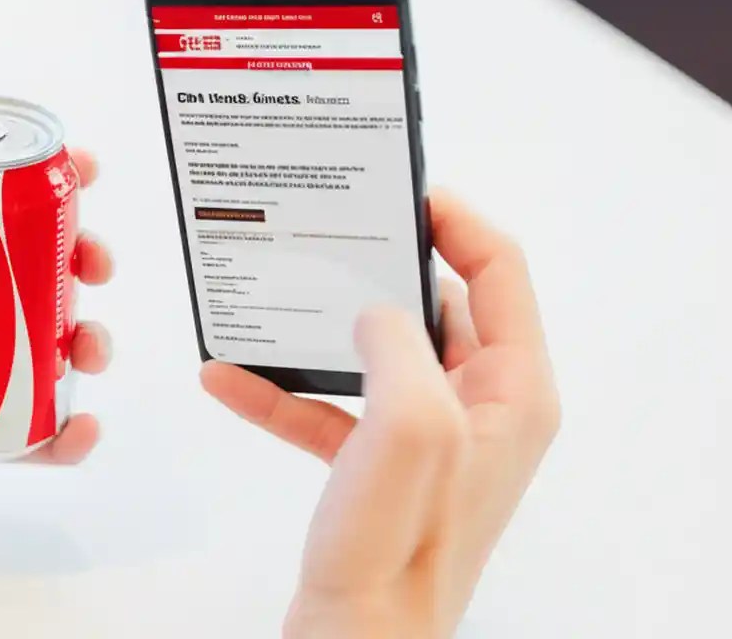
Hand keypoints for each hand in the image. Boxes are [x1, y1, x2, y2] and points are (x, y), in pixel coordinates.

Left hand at [0, 127, 113, 576]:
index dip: (34, 187)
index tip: (80, 171)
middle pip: (29, 272)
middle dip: (76, 259)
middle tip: (93, 265)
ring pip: (44, 345)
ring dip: (85, 338)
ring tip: (86, 350)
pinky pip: (34, 430)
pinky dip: (69, 429)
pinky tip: (78, 424)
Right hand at [201, 190, 559, 637]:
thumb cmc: (394, 550)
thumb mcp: (411, 423)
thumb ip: (399, 342)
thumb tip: (374, 312)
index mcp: (511, 391)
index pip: (499, 271)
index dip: (454, 221)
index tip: (401, 189)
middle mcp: (478, 409)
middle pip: (435, 307)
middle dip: (375, 271)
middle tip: (325, 234)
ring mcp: (428, 439)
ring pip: (376, 354)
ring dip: (318, 332)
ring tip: (268, 301)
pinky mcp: (378, 465)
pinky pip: (332, 407)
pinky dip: (285, 390)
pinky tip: (229, 378)